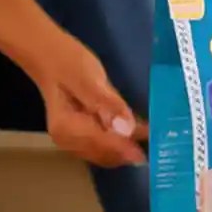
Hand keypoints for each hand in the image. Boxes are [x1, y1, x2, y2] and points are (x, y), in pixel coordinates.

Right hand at [31, 38, 147, 166]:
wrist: (49, 56)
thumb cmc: (68, 62)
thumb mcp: (88, 78)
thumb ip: (107, 103)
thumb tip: (126, 129)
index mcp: (67, 128)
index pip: (104, 145)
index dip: (131, 146)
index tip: (155, 142)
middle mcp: (68, 141)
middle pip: (107, 155)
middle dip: (132, 151)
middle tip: (162, 141)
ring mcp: (72, 141)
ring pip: (107, 153)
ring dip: (128, 148)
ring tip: (154, 139)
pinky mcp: (80, 135)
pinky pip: (104, 145)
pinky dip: (121, 142)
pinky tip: (138, 132)